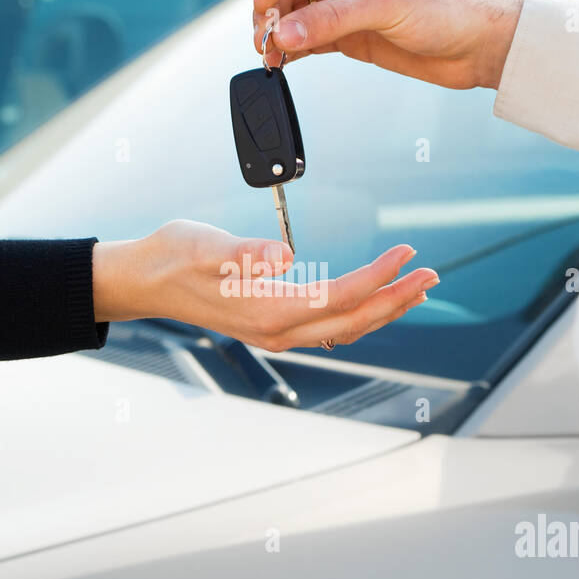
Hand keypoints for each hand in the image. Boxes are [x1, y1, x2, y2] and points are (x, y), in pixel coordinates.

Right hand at [92, 220, 435, 350]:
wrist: (146, 281)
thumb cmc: (173, 257)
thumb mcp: (203, 245)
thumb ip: (245, 252)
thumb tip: (284, 256)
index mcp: (267, 311)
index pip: (339, 296)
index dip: (378, 276)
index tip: (406, 252)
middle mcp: (278, 331)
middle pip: (353, 320)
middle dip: (397, 298)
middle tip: (432, 275)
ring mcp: (277, 333)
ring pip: (346, 328)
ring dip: (385, 308)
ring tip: (417, 287)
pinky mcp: (274, 326)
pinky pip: (331, 327)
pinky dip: (362, 314)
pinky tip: (376, 300)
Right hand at [252, 0, 522, 89]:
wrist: (477, 44)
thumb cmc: (448, 5)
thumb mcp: (386, 4)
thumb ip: (331, 19)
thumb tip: (284, 34)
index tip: (264, 4)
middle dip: (271, 10)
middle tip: (264, 38)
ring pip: (293, 11)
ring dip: (278, 33)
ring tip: (271, 55)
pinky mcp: (346, 31)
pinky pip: (306, 37)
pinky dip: (292, 49)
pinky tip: (283, 61)